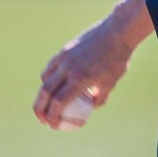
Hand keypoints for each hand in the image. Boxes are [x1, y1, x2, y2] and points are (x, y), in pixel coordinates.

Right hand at [32, 0, 154, 129]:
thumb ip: (99, 97)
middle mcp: (68, 68)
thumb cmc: (117, 58)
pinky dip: (48, 77)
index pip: (59, 102)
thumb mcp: (111, 82)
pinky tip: (54, 83)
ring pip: (45, 77)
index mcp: (80, 78)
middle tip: (42, 120)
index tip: (53, 125)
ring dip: (43, 93)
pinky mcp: (64, 49)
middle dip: (40, 109)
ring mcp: (64, 57)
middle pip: (45, 91)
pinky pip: (50, 66)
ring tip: (47, 102)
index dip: (53, 116)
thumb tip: (90, 108)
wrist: (117, 31)